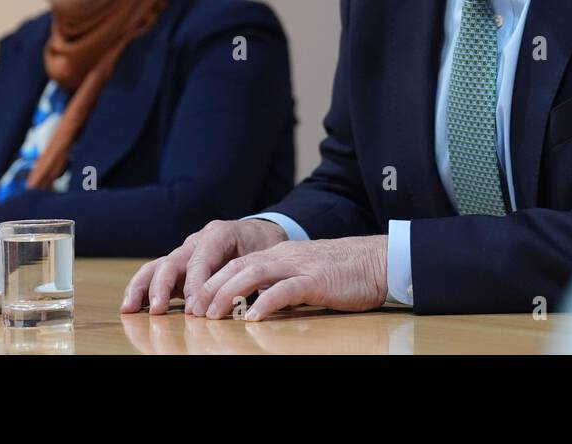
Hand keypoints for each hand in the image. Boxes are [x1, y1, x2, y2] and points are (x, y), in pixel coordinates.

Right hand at [120, 219, 288, 314]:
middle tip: (159, 309)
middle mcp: (196, 241)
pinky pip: (155, 273)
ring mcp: (185, 252)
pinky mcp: (179, 265)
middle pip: (173, 261)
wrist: (260, 235)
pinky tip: (131, 306)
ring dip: (142, 287)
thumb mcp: (261, 258)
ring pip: (157, 266)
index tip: (195, 309)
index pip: (201, 260)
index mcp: (218, 234)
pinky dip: (141, 288)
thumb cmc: (262, 247)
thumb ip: (247, 276)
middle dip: (163, 286)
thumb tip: (237, 300)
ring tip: (130, 308)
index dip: (196, 285)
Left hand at [192, 235, 388, 320]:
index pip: (239, 263)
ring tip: (213, 313)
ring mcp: (300, 267)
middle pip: (239, 266)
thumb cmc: (344, 271)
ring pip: (255, 274)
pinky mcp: (316, 281)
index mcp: (281, 254)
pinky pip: (287, 290)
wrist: (377, 260)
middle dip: (213, 287)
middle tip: (194, 309)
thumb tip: (256, 300)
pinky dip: (267, 302)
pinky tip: (254, 318)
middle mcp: (285, 257)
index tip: (196, 300)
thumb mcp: (305, 271)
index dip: (214, 280)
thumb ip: (282, 280)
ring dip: (230, 293)